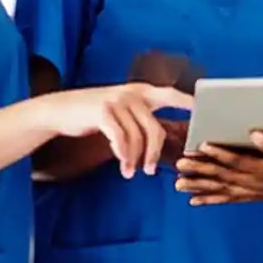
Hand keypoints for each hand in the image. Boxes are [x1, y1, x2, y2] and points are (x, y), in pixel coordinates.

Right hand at [47, 83, 193, 178]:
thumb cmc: (93, 114)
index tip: (202, 110)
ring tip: (130, 172)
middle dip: (154, 153)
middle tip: (151, 171)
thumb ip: (139, 115)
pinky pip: (121, 139)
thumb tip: (157, 137)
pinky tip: (122, 166)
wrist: (59, 110)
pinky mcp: (103, 112)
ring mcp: (117, 102)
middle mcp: (132, 93)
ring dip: (135, 159)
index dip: (188, 102)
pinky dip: (123, 156)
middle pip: (154, 129)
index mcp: (140, 91)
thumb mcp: (120, 108)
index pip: (170, 95)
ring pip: (137, 138)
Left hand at [174, 131, 262, 204]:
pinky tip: (198, 201)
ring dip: (201, 187)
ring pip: (224, 190)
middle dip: (201, 171)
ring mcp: (258, 192)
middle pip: (225, 177)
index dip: (219, 154)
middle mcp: (259, 184)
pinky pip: (232, 199)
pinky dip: (213, 200)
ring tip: (179, 185)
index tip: (202, 146)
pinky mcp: (259, 196)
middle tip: (179, 166)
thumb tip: (255, 134)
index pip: (239, 162)